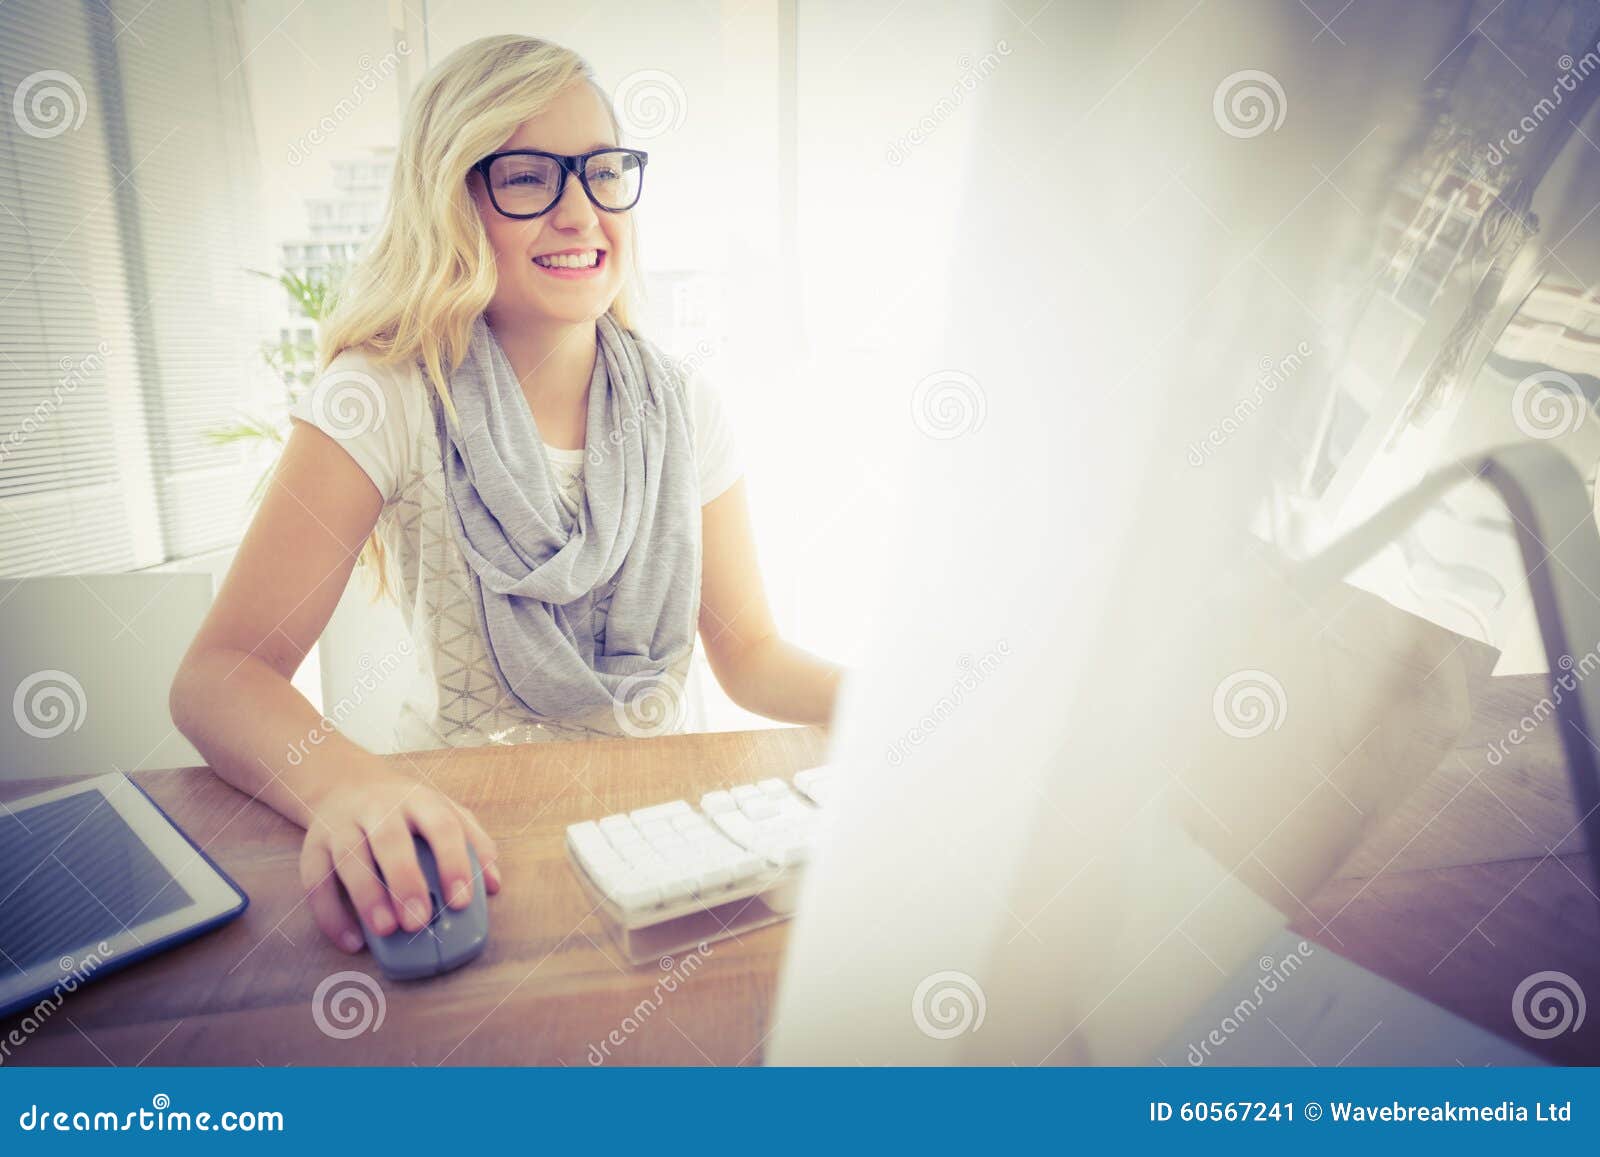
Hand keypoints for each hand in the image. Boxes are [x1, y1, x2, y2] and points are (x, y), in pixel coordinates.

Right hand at [298, 771, 501, 952]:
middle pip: (391, 841)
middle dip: (406, 882)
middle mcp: (378, 808)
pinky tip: (353, 941)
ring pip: (350, 859)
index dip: (454, 863)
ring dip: (367, 897)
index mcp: (419, 800)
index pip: (442, 826)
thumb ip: (474, 844)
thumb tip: (494, 886)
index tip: (461, 901)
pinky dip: (331, 915)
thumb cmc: (407, 810)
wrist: (345, 784)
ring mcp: (341, 825)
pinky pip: (316, 882)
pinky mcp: (312, 847)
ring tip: (386, 931)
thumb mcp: (445, 812)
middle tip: (419, 922)